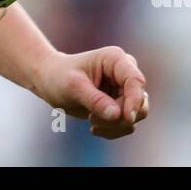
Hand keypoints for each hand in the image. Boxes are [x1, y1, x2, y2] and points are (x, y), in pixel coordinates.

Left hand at [33, 48, 148, 138]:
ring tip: (91, 121)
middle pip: (140, 101)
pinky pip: (127, 124)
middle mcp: (125, 72)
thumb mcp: (73, 87)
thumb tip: (118, 116)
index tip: (127, 118)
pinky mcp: (121, 103)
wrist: (50, 81)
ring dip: (115, 125)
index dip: (135, 100)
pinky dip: (113, 130)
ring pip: (136, 115)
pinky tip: (94, 127)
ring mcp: (124, 89)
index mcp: (115, 59)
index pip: (135, 80)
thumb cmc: (59, 77)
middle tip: (92, 119)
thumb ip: (95, 100)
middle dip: (120, 117)